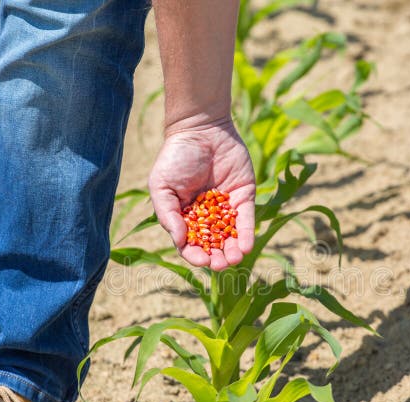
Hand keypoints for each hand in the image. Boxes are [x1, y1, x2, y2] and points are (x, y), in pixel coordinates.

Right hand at [148, 119, 255, 270]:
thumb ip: (168, 215)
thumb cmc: (175, 157)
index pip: (191, 244)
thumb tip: (181, 242)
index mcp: (185, 217)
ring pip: (232, 236)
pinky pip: (246, 219)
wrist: (200, 128)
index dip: (196, 255)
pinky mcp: (244, 197)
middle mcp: (207, 217)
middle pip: (213, 245)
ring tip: (235, 259)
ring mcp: (226, 208)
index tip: (202, 261)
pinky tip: (246, 247)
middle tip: (221, 265)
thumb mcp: (162, 187)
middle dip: (218, 258)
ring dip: (234, 251)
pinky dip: (247, 234)